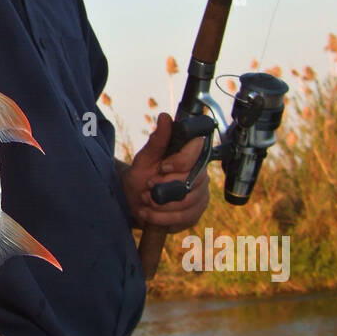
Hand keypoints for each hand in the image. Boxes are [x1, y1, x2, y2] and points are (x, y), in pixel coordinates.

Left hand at [120, 112, 209, 231]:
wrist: (135, 201)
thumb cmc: (141, 176)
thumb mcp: (144, 158)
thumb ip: (157, 141)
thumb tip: (165, 117)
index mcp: (190, 155)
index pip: (197, 152)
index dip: (180, 161)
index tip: (162, 167)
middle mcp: (201, 173)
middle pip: (192, 180)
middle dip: (165, 187)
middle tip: (147, 187)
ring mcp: (201, 194)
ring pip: (188, 202)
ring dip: (161, 204)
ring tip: (145, 201)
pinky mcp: (196, 213)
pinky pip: (184, 217)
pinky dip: (162, 218)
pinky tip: (149, 214)